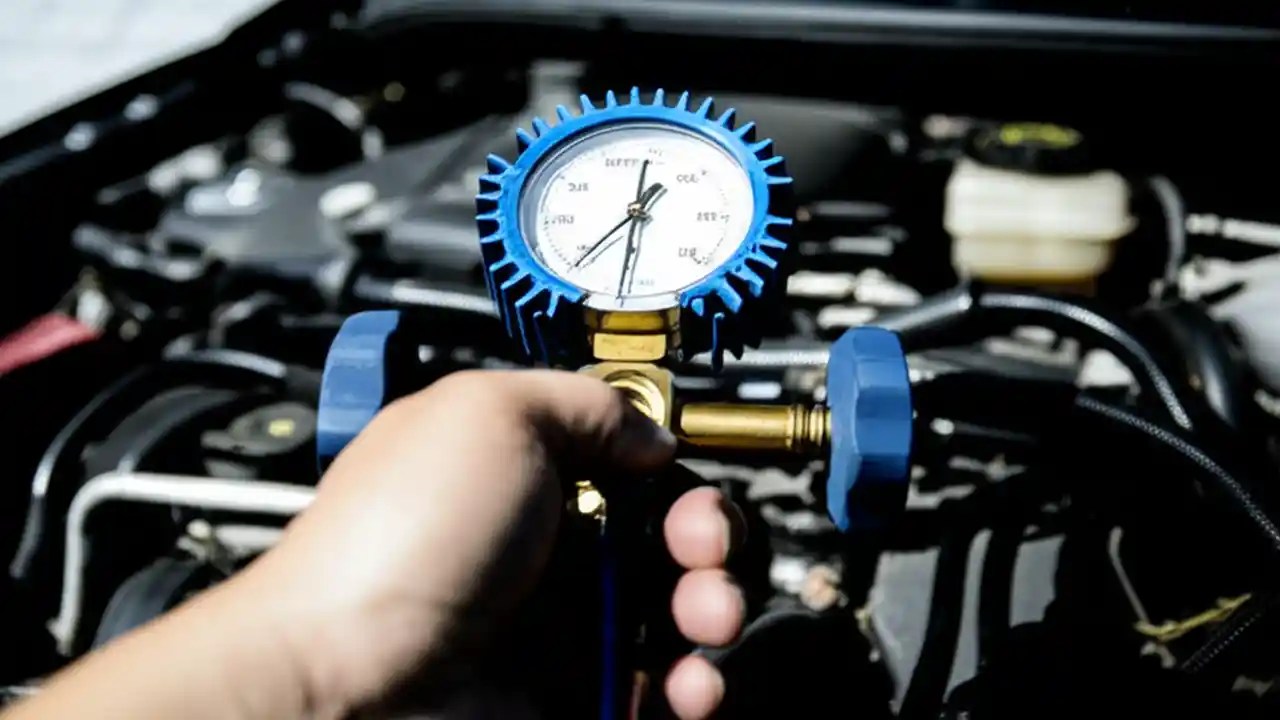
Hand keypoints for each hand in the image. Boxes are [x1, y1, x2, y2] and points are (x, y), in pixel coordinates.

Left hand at [248, 370, 743, 717]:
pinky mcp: (572, 693)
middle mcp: (544, 545)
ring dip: (713, 609)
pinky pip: (657, 687)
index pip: (629, 462)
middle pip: (665, 536)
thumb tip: (648, 434)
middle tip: (703, 548)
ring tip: (705, 617)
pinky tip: (690, 681)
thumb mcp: (489, 413)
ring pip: (675, 613)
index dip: (672, 468)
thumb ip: (584, 402)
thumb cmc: (397, 539)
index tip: (683, 479)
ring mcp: (558, 625)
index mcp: (524, 470)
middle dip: (709, 537)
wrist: (346, 676)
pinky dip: (693, 685)